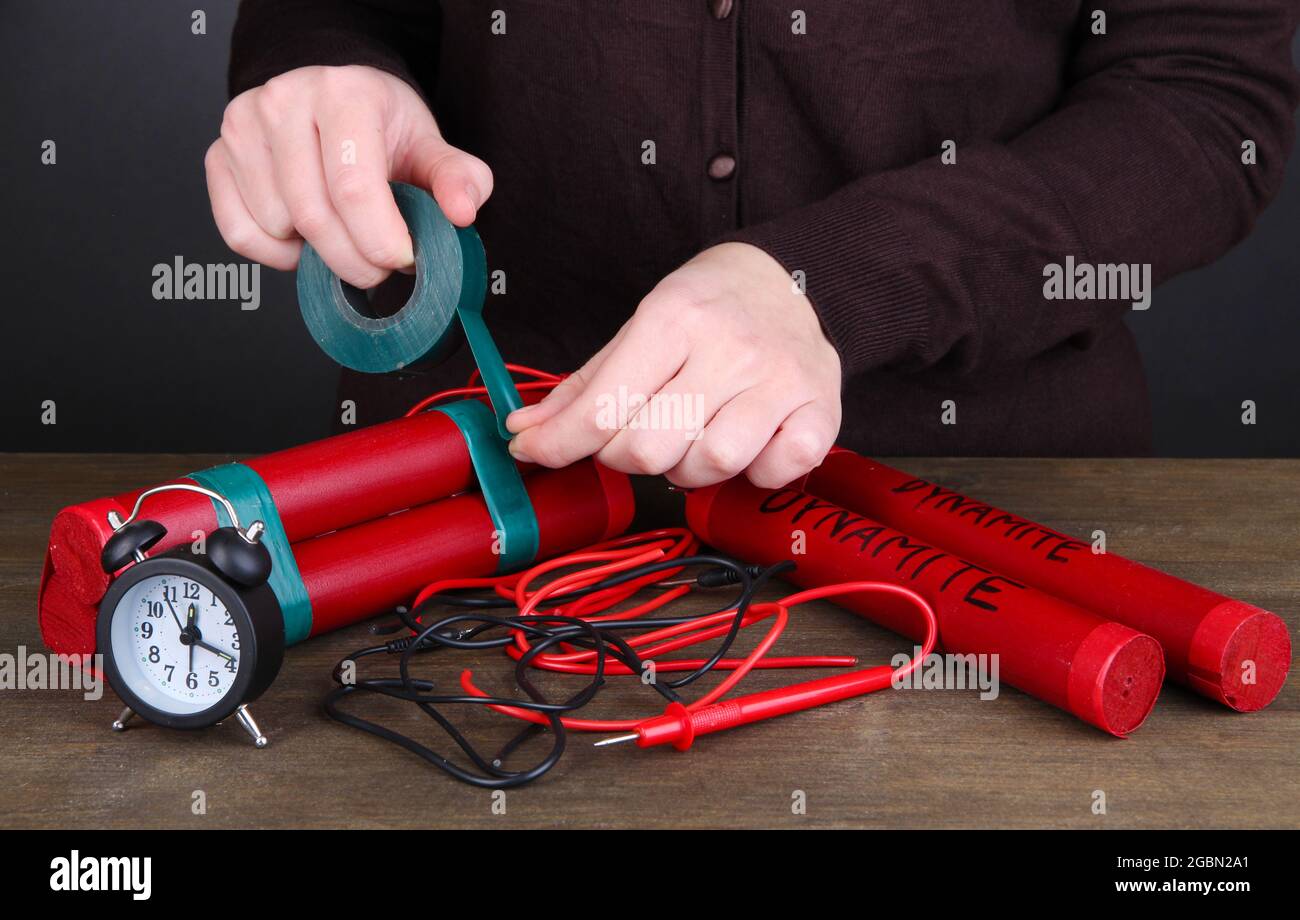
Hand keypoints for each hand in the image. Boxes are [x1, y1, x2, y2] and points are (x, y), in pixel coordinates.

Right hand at [205, 65, 492, 287]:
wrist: (332, 93)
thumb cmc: (379, 123)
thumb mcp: (428, 144)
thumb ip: (457, 177)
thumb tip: (462, 211)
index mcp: (344, 95)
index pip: (354, 188)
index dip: (380, 240)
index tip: (402, 259)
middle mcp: (285, 103)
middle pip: (314, 215)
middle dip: (354, 260)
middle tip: (378, 265)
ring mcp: (244, 127)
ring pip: (277, 226)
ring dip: (316, 251)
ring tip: (342, 232)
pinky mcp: (218, 155)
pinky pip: (239, 231)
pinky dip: (274, 253)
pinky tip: (302, 239)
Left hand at [506, 242, 841, 488]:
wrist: (795, 278)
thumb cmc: (710, 308)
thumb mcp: (642, 327)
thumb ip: (586, 386)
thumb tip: (525, 431)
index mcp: (676, 318)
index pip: (604, 408)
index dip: (559, 444)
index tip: (535, 452)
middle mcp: (730, 348)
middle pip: (648, 449)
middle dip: (627, 456)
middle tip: (639, 435)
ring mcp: (780, 380)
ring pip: (708, 465)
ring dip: (689, 469)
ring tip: (695, 437)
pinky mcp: (821, 409)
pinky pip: (773, 472)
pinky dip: (754, 472)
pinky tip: (750, 444)